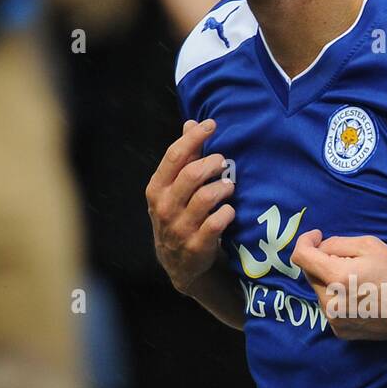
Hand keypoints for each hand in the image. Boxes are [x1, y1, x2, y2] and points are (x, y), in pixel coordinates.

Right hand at [146, 119, 235, 293]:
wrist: (179, 264)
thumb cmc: (178, 216)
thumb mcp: (173, 188)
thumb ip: (184, 157)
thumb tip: (191, 123)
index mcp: (156, 188)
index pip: (174, 156)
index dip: (194, 138)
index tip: (211, 125)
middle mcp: (164, 207)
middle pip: (191, 174)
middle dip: (213, 163)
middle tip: (224, 162)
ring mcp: (179, 228)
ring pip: (206, 197)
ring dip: (223, 187)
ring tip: (229, 186)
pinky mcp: (197, 246)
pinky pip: (217, 222)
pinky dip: (228, 212)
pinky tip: (229, 210)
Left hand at [291, 231, 386, 339]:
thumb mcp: (369, 245)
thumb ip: (336, 243)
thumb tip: (317, 248)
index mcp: (337, 277)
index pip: (301, 257)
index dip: (305, 241)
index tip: (317, 236)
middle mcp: (332, 303)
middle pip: (310, 274)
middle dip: (323, 262)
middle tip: (349, 259)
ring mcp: (335, 321)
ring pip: (319, 292)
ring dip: (330, 281)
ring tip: (358, 281)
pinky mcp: (341, 332)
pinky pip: (330, 308)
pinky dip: (338, 299)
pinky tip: (361, 297)